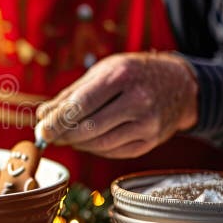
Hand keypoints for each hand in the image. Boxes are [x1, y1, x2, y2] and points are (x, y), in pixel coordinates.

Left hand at [35, 52, 197, 158]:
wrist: (181, 85)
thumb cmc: (135, 73)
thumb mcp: (105, 71)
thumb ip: (72, 93)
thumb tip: (42, 114)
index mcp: (122, 76)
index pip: (82, 104)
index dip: (58, 121)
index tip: (41, 130)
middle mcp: (138, 100)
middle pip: (90, 128)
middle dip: (64, 135)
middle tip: (48, 136)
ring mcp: (148, 124)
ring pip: (100, 144)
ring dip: (77, 144)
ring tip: (65, 137)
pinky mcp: (151, 141)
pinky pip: (114, 152)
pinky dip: (94, 149)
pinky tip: (86, 142)